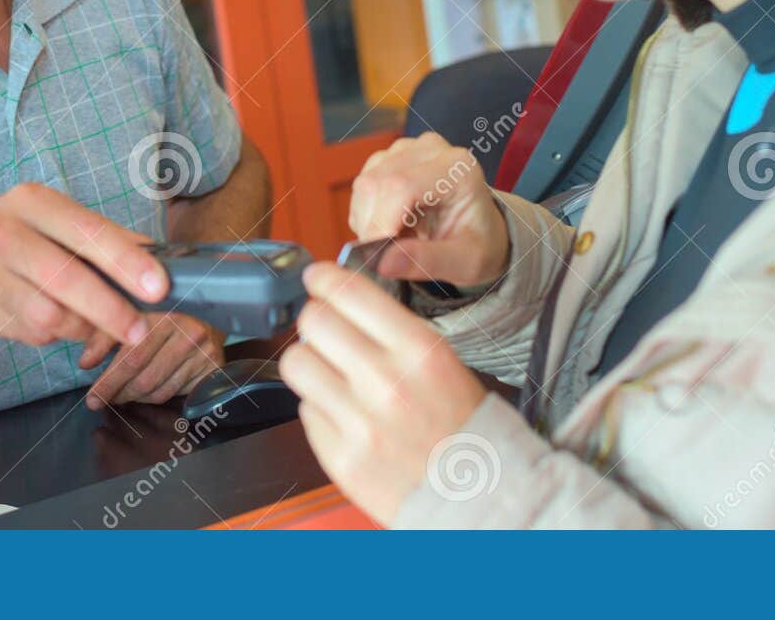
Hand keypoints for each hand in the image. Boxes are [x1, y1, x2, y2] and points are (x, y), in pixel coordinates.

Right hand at [0, 182, 165, 350]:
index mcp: (32, 201)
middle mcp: (1, 230)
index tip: (159, 287)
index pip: (87, 231)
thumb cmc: (20, 241)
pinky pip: (29, 333)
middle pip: (65, 277)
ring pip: (48, 315)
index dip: (126, 261)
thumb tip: (161, 261)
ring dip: (80, 327)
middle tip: (139, 330)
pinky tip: (49, 322)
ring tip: (88, 324)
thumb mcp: (55, 225)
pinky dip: (51, 335)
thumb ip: (103, 240)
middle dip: (109, 309)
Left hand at [78, 313, 224, 408]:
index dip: (108, 381)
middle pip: (145, 379)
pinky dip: (155, 397)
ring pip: (160, 391)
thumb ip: (104, 336)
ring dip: (135, 398)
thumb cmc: (162, 311)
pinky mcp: (213, 367)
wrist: (208, 308)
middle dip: (118, 394)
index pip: (131, 358)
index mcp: (165, 316)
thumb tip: (85, 363)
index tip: (92, 398)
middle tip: (99, 402)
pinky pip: (176, 393)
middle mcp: (188, 334)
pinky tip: (144, 392)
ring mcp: (203, 353)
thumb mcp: (131, 313)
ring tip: (120, 395)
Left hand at [280, 262, 486, 524]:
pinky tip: (344, 417)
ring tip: (327, 374)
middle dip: (313, 319)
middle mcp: (386, 382)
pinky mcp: (340, 459)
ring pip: (296, 364)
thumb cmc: (461, 425)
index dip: (323, 279)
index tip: (316, 277)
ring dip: (308, 363)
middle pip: (313, 322)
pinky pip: (305, 412)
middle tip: (321, 329)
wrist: (478, 497)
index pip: (349, 292)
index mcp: (418, 350)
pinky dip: (319, 409)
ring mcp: (359, 423)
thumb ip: (389, 332)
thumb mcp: (440, 362)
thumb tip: (335, 303)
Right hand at [349, 133, 509, 287]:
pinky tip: (392, 226)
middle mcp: (431, 149)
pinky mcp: (389, 158)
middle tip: (392, 254)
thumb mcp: (465, 262)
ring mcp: (407, 150)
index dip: (382, 222)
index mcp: (457, 168)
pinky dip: (367, 215)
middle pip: (377, 183)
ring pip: (365, 185)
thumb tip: (383, 262)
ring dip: (369, 221)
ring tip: (399, 239)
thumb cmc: (478, 243)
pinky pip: (361, 188)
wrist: (480, 229)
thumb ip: (426, 261)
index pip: (402, 186)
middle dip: (374, 226)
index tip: (379, 255)